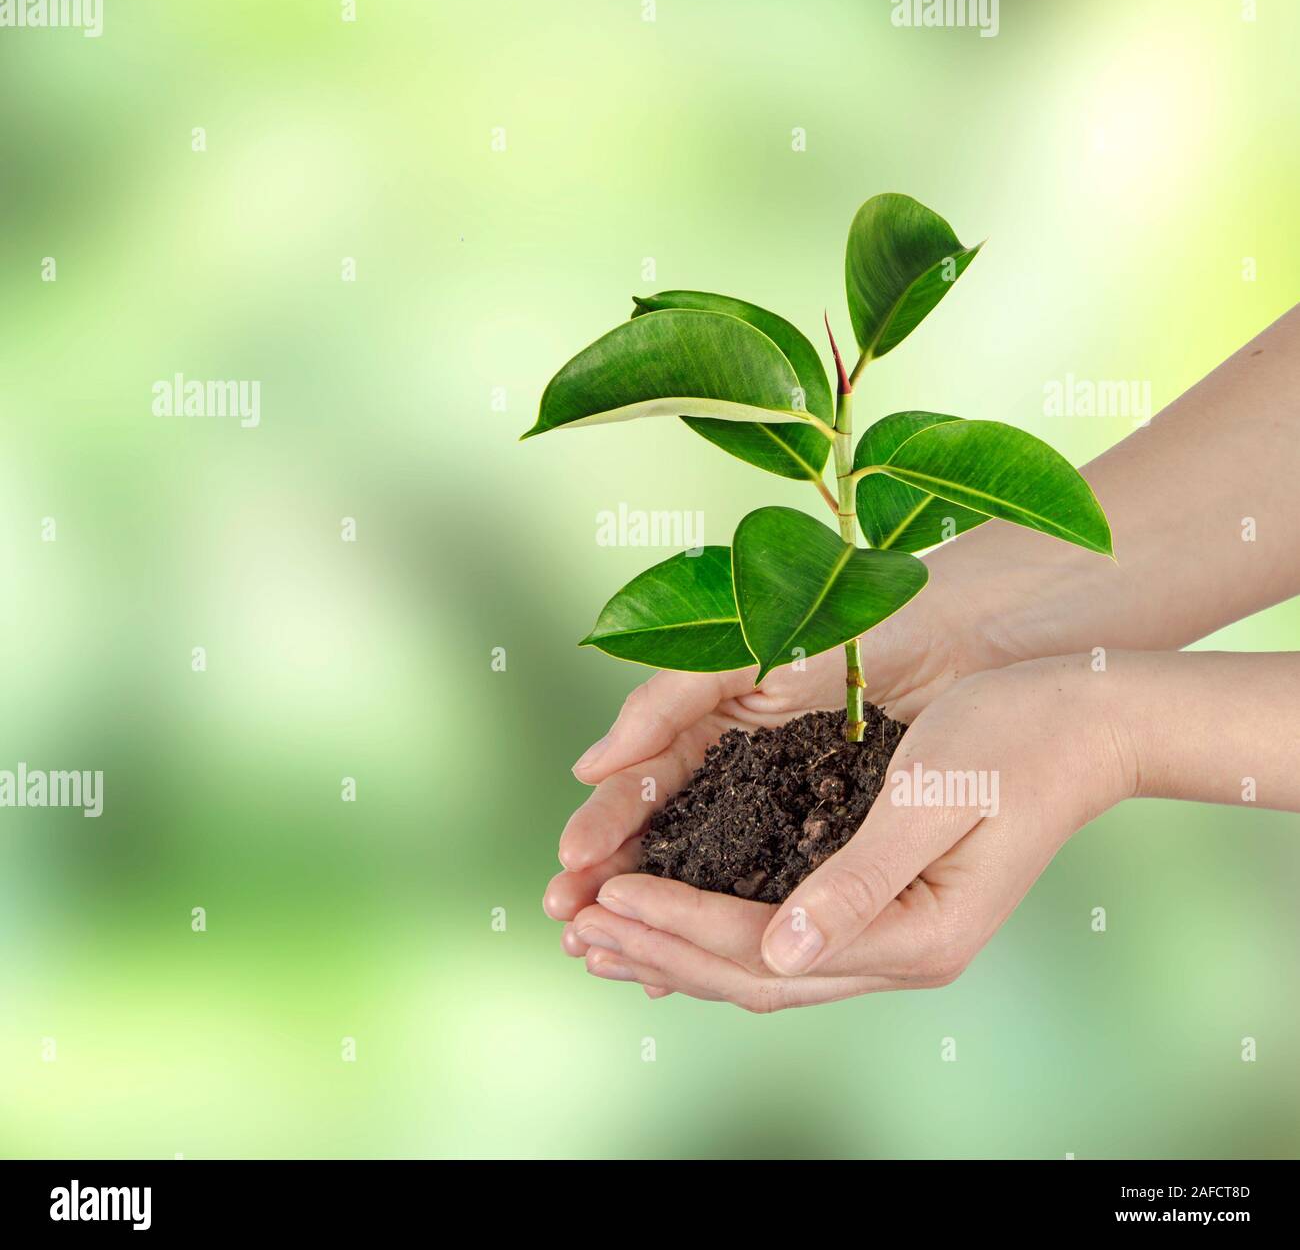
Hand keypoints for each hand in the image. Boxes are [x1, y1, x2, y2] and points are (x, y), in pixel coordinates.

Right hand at [543, 561, 989, 942]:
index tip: (570, 871)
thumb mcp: (745, 655)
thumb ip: (666, 702)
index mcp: (705, 723)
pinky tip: (698, 960)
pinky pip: (770, 888)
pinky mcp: (827, 837)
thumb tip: (589, 766)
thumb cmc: (849, 627)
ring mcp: (778, 807)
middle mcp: (733, 770)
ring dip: (660, 914)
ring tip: (616, 958)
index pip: (638, 787)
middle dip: (612, 882)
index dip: (601, 829)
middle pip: (659, 839)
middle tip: (570, 927)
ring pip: (707, 873)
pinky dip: (733, 921)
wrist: (953, 635)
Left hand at [555, 655, 1133, 1008]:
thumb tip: (780, 954)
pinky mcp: (882, 905)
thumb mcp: (933, 798)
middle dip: (659, 949)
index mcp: (913, 933)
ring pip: (762, 966)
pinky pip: (782, 939)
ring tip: (604, 939)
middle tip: (577, 927)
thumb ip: (859, 881)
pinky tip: (677, 923)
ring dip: (678, 951)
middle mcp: (898, 950)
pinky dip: (717, 933)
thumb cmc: (1015, 742)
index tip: (606, 897)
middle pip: (751, 974)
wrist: (1085, 728)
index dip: (677, 925)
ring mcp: (893, 936)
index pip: (762, 948)